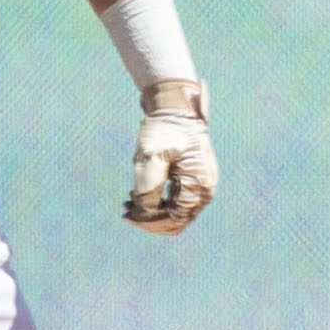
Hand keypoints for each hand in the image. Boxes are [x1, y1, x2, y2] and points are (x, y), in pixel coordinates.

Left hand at [124, 79, 215, 235]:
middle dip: (149, 218)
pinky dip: (156, 201)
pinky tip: (136, 195)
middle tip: (125, 210)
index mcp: (199, 184)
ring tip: (128, 202)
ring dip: (150, 211)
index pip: (174, 219)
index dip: (149, 222)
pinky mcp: (193, 180)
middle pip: (176, 220)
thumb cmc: (163, 129)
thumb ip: (148, 189)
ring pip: (175, 212)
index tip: (126, 216)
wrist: (175, 106)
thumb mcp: (149, 158)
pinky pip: (175, 201)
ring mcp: (201, 185)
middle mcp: (205, 189)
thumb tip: (144, 216)